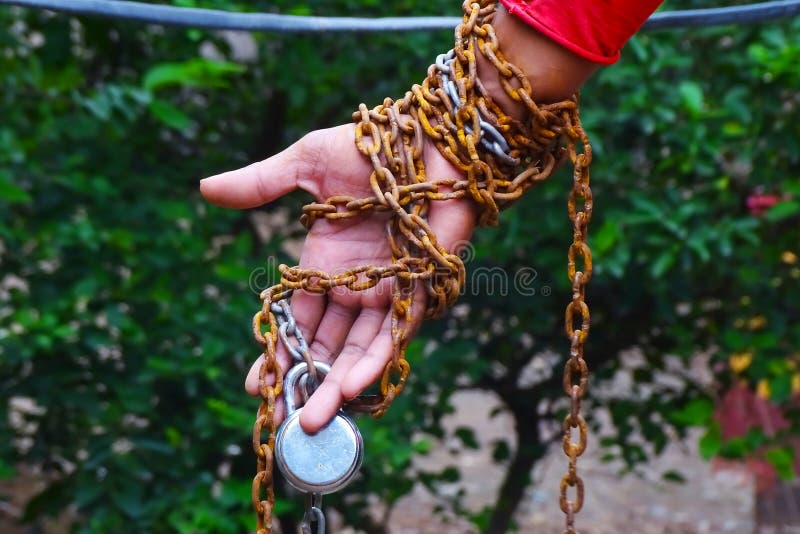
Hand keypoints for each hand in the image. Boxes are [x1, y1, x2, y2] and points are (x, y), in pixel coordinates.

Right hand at [200, 123, 475, 431]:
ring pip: (358, 348)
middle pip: (326, 343)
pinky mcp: (420, 290)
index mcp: (325, 263)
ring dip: (335, 384)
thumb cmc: (371, 147)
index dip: (279, 349)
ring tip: (313, 419)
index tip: (257, 383)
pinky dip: (374, 361)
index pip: (297, 317)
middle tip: (282, 418)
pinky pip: (395, 334)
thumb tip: (205, 188)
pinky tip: (351, 387)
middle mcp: (355, 284)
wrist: (430, 139)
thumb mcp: (307, 164)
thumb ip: (261, 183)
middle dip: (304, 380)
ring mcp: (387, 290)